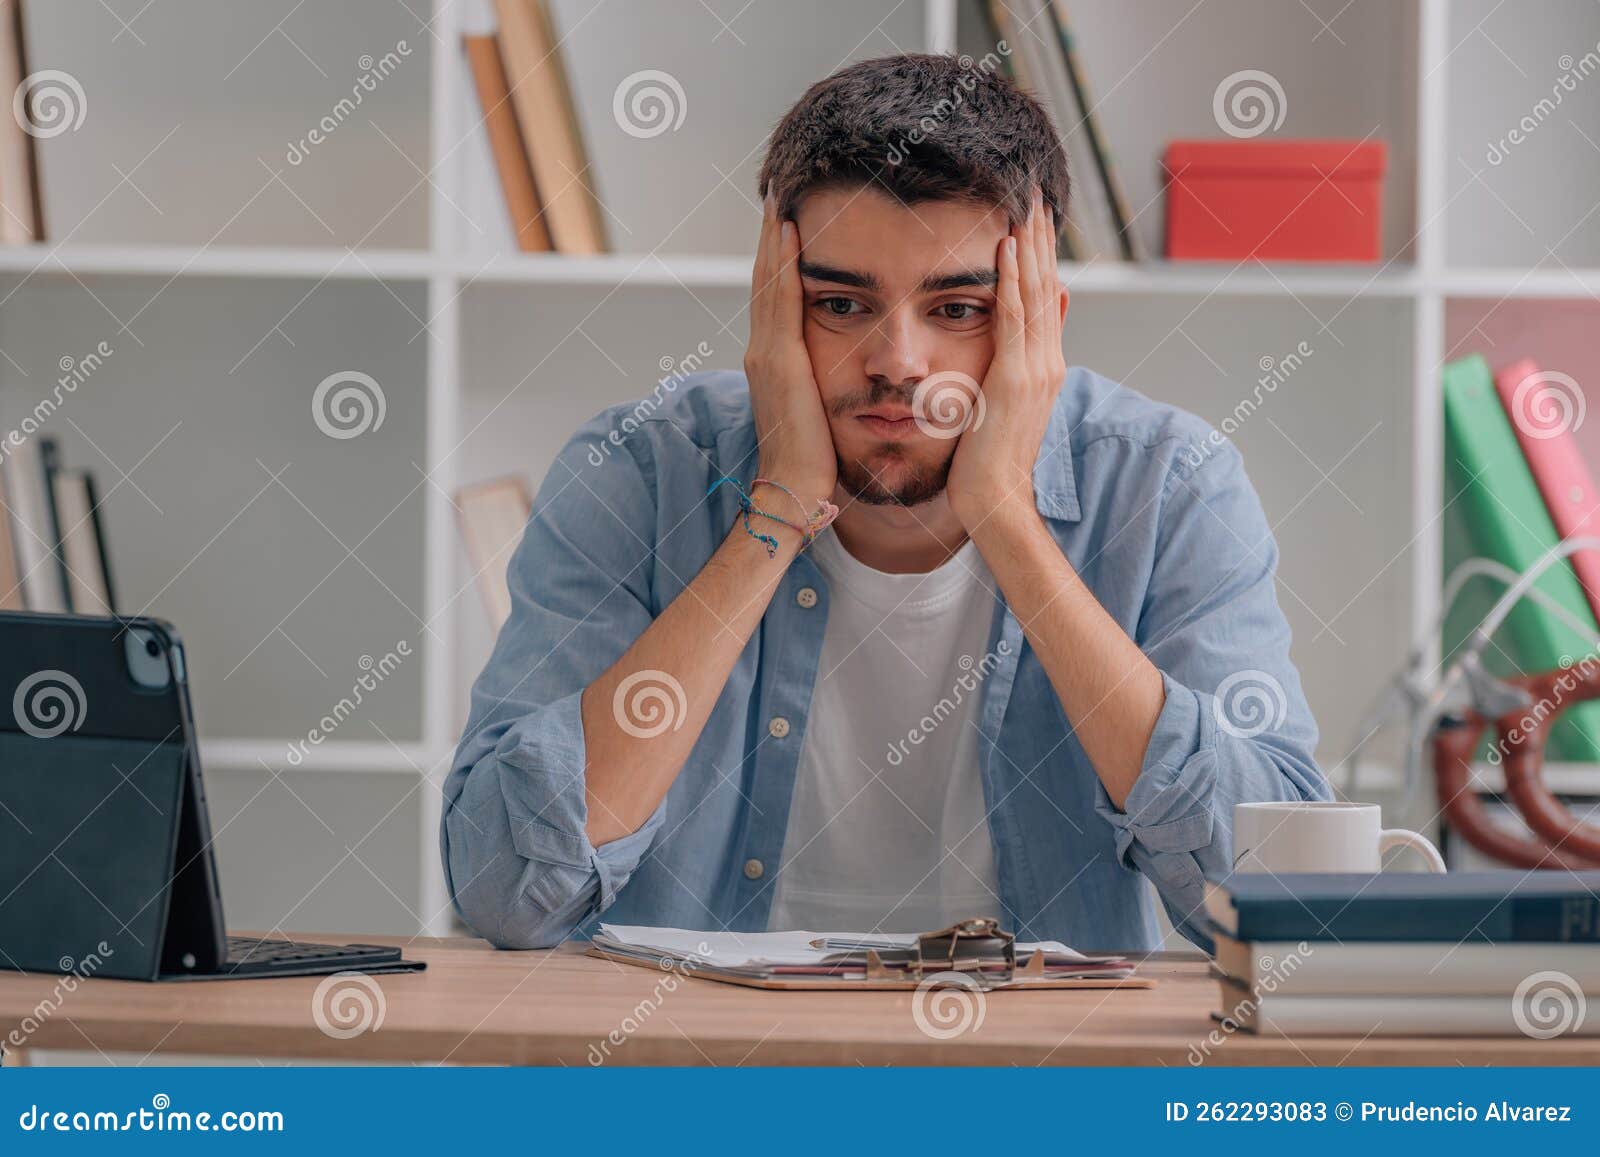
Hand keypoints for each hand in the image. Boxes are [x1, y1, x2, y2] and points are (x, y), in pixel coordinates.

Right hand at [745, 192, 835, 501]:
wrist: (794, 492)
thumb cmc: (814, 463)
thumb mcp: (820, 414)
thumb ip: (825, 387)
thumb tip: (847, 373)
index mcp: (776, 362)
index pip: (778, 298)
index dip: (780, 259)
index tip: (789, 221)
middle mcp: (764, 351)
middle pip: (768, 280)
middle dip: (773, 236)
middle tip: (779, 192)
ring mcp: (767, 354)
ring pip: (770, 281)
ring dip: (775, 236)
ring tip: (782, 196)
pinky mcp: (779, 361)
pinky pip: (781, 300)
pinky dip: (782, 262)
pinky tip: (790, 230)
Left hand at [946, 188, 1066, 530]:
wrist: (996, 502)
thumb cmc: (988, 463)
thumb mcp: (1003, 409)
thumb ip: (1012, 371)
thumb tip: (1011, 346)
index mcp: (1043, 367)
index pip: (1043, 297)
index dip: (1041, 255)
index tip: (1035, 216)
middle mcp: (1046, 361)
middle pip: (1045, 284)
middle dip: (1041, 237)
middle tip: (1035, 192)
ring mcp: (1034, 368)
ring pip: (1033, 291)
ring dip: (1030, 244)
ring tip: (1025, 202)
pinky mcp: (1015, 378)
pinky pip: (1013, 317)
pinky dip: (1011, 278)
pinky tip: (1006, 246)